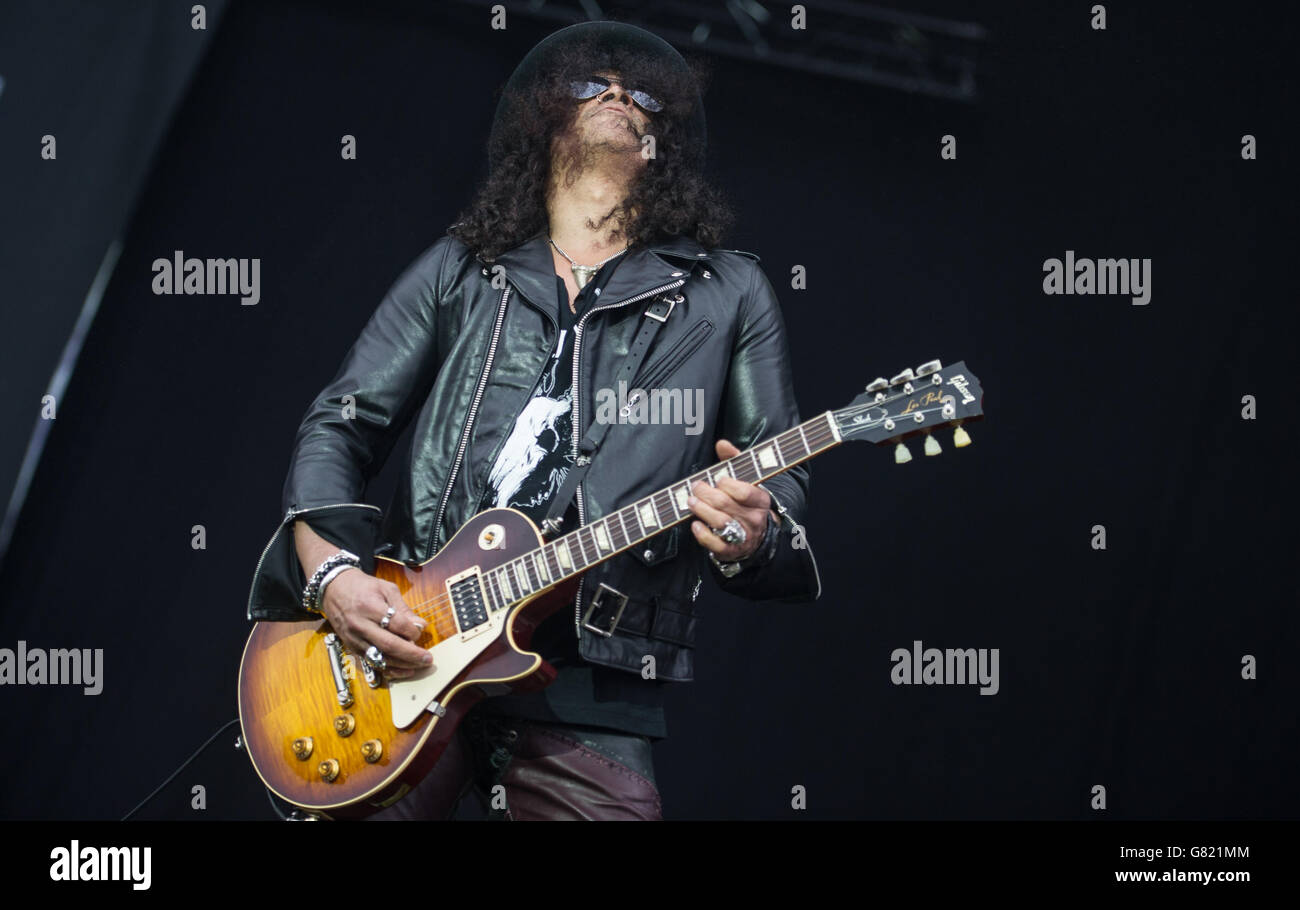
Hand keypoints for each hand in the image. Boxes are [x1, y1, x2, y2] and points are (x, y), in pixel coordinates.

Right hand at [319, 569, 431, 680]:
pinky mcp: (352, 647)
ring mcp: (354, 639)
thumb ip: (403, 608)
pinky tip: (404, 670)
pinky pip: (372, 663)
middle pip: (389, 645)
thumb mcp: (386, 589)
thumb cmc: (362, 587)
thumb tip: (420, 625)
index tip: (420, 630)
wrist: (333, 590)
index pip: (395, 624)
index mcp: (369, 607)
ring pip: (380, 658)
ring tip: (419, 665)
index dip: (412, 630)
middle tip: (427, 658)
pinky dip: (390, 669)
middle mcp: (360, 625)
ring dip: (402, 664)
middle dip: (411, 654)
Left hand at [687, 439, 776, 562]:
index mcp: (761, 500)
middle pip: (727, 505)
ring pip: (721, 523)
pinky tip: (695, 524)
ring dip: (702, 510)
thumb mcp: (746, 480)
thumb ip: (734, 461)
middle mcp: (754, 519)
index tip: (718, 479)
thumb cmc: (746, 503)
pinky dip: (703, 534)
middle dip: (706, 494)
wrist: (757, 536)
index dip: (728, 484)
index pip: (745, 491)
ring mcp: (744, 537)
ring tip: (691, 501)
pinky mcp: (731, 551)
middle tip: (695, 487)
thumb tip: (721, 444)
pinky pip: (716, 544)